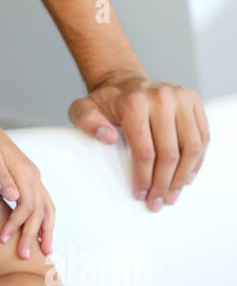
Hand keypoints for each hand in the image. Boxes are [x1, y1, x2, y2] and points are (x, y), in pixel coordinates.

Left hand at [0, 124, 54, 258]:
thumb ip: (0, 177)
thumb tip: (13, 197)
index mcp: (24, 172)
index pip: (27, 205)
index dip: (17, 224)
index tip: (4, 240)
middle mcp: (33, 176)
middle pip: (40, 210)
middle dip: (33, 234)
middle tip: (23, 257)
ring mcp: (35, 178)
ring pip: (48, 208)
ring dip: (46, 230)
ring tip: (45, 252)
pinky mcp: (32, 180)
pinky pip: (45, 203)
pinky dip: (46, 220)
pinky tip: (43, 234)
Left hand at [68, 70, 209, 209]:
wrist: (125, 84)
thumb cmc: (105, 103)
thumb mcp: (83, 109)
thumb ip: (86, 121)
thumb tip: (108, 138)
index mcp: (134, 102)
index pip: (144, 151)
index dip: (144, 178)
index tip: (140, 194)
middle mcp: (161, 97)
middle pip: (169, 153)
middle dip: (163, 183)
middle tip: (157, 202)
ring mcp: (180, 97)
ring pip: (191, 147)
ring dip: (182, 176)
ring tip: (172, 194)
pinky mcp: (193, 100)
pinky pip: (202, 137)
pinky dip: (196, 160)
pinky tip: (186, 177)